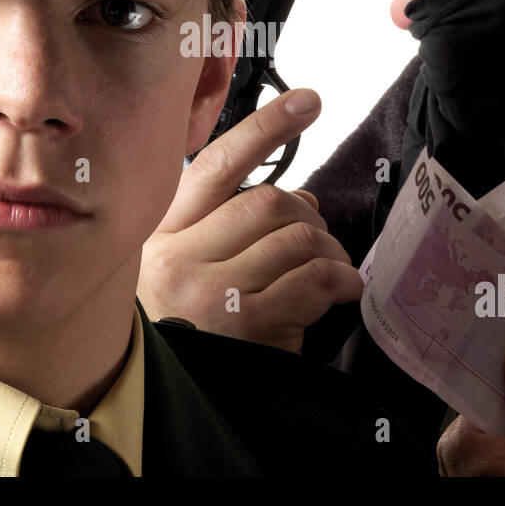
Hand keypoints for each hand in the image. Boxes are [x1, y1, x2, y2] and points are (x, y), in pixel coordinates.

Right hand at [138, 88, 362, 353]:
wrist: (167, 405)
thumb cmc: (189, 330)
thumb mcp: (192, 269)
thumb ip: (235, 227)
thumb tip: (304, 199)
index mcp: (160, 233)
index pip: (214, 165)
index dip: (265, 127)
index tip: (308, 100)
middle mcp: (175, 256)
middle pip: (266, 201)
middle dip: (308, 216)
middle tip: (321, 241)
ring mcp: (209, 292)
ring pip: (296, 238)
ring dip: (330, 251)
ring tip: (335, 271)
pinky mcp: (244, 325)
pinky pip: (312, 280)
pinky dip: (340, 281)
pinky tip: (343, 290)